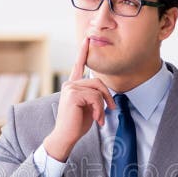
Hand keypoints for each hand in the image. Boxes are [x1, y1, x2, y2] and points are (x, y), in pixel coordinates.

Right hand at [43, 37, 115, 160]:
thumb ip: (94, 96)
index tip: (86, 39)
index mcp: (72, 85)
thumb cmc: (76, 124)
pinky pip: (95, 97)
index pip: (78, 66)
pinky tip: (96, 118)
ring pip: (97, 91)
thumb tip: (105, 93)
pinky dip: (99, 109)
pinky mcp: (73, 95)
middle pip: (97, 81)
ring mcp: (70, 88)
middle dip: (107, 96)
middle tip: (112, 109)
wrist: (65, 136)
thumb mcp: (89, 107)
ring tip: (100, 118)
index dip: (83, 52)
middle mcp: (69, 84)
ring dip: (103, 106)